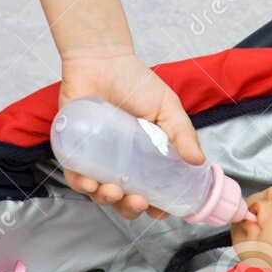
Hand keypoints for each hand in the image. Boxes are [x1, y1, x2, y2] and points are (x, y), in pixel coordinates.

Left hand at [57, 49, 203, 220]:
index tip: (160, 211)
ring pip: (99, 192)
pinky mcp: (73, 149)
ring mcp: (95, 157)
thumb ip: (183, 133)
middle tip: (137, 201)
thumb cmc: (135, 82)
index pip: (150, 189)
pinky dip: (81, 184)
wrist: (101, 60)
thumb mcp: (167, 108)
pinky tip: (89, 182)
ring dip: (106, 199)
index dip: (155, 205)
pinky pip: (74, 176)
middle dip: (129, 208)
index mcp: (144, 156)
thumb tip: (198, 162)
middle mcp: (119, 161)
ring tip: (113, 190)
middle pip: (123, 198)